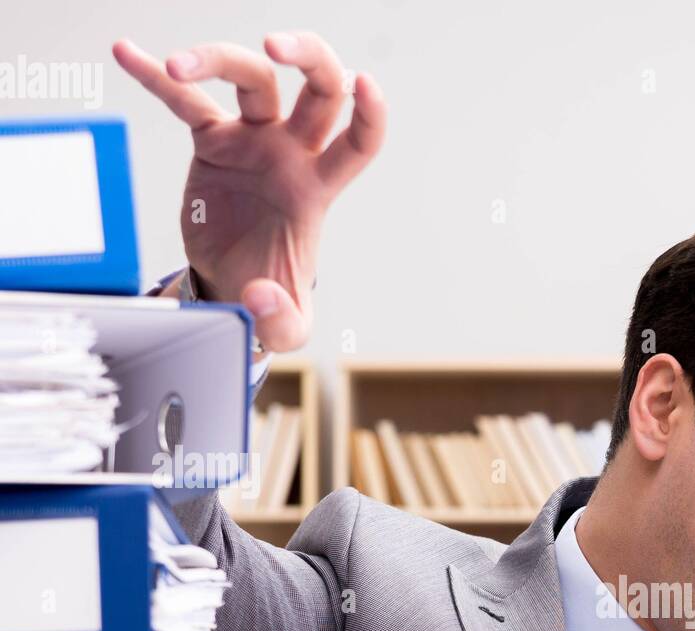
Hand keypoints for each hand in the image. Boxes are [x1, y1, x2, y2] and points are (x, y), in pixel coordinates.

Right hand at [113, 32, 385, 350]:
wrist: (233, 289)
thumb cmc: (271, 300)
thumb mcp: (285, 328)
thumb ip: (281, 321)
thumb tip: (258, 294)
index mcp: (317, 189)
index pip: (358, 142)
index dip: (369, 113)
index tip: (367, 85)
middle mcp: (292, 153)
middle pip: (316, 86)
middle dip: (307, 55)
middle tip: (275, 44)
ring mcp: (254, 141)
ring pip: (250, 77)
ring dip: (216, 58)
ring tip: (178, 67)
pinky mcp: (212, 141)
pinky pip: (185, 100)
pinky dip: (157, 77)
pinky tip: (130, 55)